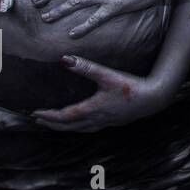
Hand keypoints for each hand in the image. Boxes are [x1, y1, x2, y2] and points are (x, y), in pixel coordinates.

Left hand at [31, 55, 171, 131]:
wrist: (154, 97)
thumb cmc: (131, 86)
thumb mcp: (107, 75)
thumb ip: (86, 67)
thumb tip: (64, 59)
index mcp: (92, 109)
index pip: (64, 116)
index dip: (48, 115)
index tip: (34, 113)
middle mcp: (96, 119)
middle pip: (68, 126)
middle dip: (52, 124)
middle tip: (38, 120)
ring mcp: (105, 122)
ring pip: (79, 130)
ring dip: (64, 128)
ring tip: (54, 124)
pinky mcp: (113, 122)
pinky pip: (89, 129)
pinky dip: (78, 128)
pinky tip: (81, 124)